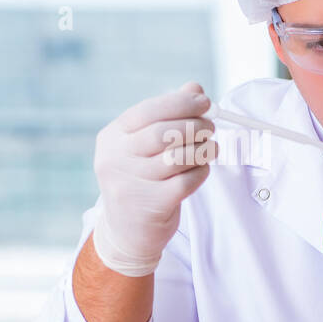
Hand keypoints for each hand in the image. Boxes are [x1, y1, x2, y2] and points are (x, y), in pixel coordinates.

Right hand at [91, 80, 217, 276]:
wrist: (127, 233)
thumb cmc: (140, 180)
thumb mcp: (144, 147)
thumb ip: (167, 116)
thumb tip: (194, 88)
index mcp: (111, 138)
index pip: (148, 111)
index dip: (180, 103)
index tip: (205, 102)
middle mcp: (115, 159)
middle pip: (164, 132)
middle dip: (195, 125)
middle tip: (210, 127)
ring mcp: (131, 184)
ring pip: (178, 156)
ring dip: (202, 149)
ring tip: (209, 149)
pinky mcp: (151, 205)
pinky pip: (187, 180)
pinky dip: (201, 172)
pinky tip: (201, 170)